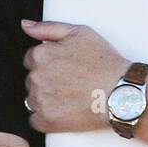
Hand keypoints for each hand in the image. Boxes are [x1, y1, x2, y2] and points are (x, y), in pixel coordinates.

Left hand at [20, 19, 129, 133]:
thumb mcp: (80, 33)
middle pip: (32, 79)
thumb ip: (48, 28)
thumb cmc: (104, 62)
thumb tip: (25, 25)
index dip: (49, 62)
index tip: (65, 68)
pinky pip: (35, 120)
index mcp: (39, 55)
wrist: (122, 93)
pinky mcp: (46, 120)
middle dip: (47, 80)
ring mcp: (39, 100)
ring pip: (32, 99)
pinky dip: (46, 117)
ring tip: (70, 97)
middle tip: (72, 82)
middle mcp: (35, 78)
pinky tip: (64, 111)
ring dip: (46, 99)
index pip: (31, 59)